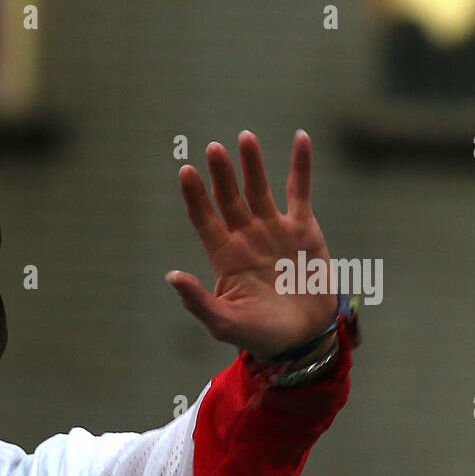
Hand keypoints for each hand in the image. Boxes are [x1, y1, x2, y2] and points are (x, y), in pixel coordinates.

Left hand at [166, 130, 337, 360]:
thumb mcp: (223, 323)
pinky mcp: (303, 228)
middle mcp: (245, 237)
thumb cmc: (258, 335)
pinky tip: (300, 137)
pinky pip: (300, 190)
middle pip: (229, 198)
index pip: (204, 219)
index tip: (186, 172)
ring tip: (244, 137)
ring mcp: (273, 230)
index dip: (195, 196)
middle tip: (213, 148)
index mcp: (224, 256)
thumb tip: (171, 276)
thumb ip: (197, 301)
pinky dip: (301, 165)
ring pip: (259, 189)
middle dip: (221, 174)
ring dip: (252, 164)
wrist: (302, 338)